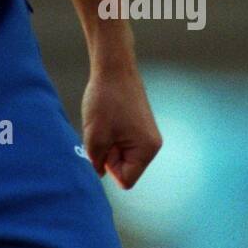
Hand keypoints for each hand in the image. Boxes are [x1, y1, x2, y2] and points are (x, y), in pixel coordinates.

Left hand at [81, 65, 161, 187]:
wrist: (114, 67)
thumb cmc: (105, 100)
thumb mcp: (95, 135)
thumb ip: (96, 162)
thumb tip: (98, 173)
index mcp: (146, 150)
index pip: (125, 180)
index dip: (108, 167)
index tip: (103, 145)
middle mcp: (152, 146)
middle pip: (124, 168)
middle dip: (107, 155)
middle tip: (101, 131)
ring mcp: (146, 135)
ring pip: (120, 154)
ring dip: (106, 143)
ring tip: (103, 123)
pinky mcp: (139, 126)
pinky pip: (121, 142)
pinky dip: (109, 134)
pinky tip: (106, 118)